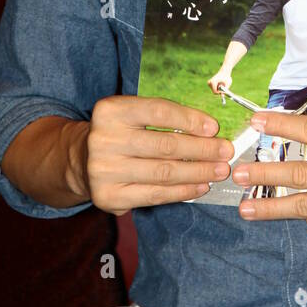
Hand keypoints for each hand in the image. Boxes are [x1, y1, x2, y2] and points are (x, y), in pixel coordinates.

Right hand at [85, 96, 233, 214]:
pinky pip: (154, 195)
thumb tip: (209, 130)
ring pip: (163, 172)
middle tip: (225, 151)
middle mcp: (103, 139)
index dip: (189, 119)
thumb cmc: (120, 133)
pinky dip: (182, 191)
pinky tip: (200, 186)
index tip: (214, 128)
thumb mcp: (132, 114)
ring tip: (219, 170)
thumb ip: (164, 118)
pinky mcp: (108, 196)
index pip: (158, 111)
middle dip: (201, 149)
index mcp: (110, 110)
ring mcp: (103, 171)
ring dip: (198, 172)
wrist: (81, 160)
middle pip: (164, 145)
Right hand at [207, 69, 232, 93]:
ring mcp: (209, 83)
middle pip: (214, 91)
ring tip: (222, 84)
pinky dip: (217, 88)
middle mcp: (210, 82)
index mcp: (213, 82)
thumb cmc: (226, 77)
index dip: (220, 93)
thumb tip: (222, 96)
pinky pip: (214, 88)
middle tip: (223, 87)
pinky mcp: (209, 83)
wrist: (224, 72)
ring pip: (214, 90)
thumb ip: (225, 90)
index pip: (215, 92)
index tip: (224, 91)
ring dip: (218, 89)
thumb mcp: (227, 84)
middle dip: (219, 91)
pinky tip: (219, 83)